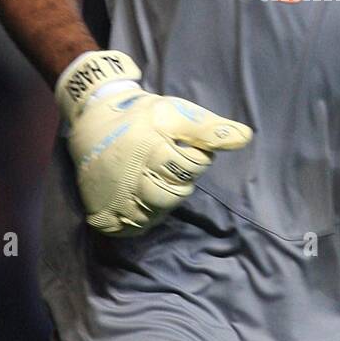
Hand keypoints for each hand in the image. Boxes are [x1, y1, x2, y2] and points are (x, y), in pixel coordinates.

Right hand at [55, 51, 252, 235]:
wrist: (93, 120)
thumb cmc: (143, 116)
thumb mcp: (177, 113)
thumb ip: (210, 129)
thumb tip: (246, 137)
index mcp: (151, 149)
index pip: (192, 168)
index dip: (195, 159)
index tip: (182, 148)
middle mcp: (130, 177)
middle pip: (174, 195)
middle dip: (180, 181)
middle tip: (167, 165)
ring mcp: (115, 198)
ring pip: (155, 213)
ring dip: (162, 200)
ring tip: (155, 179)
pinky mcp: (102, 213)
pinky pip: (133, 227)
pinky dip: (143, 216)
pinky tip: (142, 198)